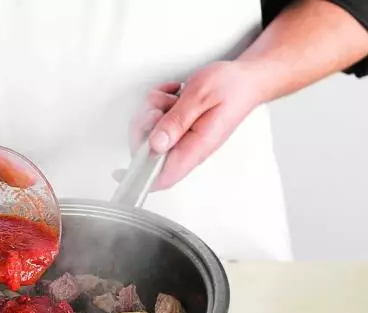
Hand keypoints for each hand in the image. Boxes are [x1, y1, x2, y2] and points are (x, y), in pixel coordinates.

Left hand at [128, 61, 267, 190]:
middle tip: (158, 108)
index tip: (120, 173)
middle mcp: (188, 148)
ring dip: (151, 111)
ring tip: (170, 98)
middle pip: (148, 151)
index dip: (140, 179)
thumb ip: (177, 121)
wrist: (248, 78)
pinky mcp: (180, 129)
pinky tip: (172, 96)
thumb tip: (156, 144)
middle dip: (143, 127)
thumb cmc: (231, 86)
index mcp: (196, 147)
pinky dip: (157, 105)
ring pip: (149, 134)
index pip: (164, 177)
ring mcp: (184, 139)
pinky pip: (157, 122)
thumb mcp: (200, 96)